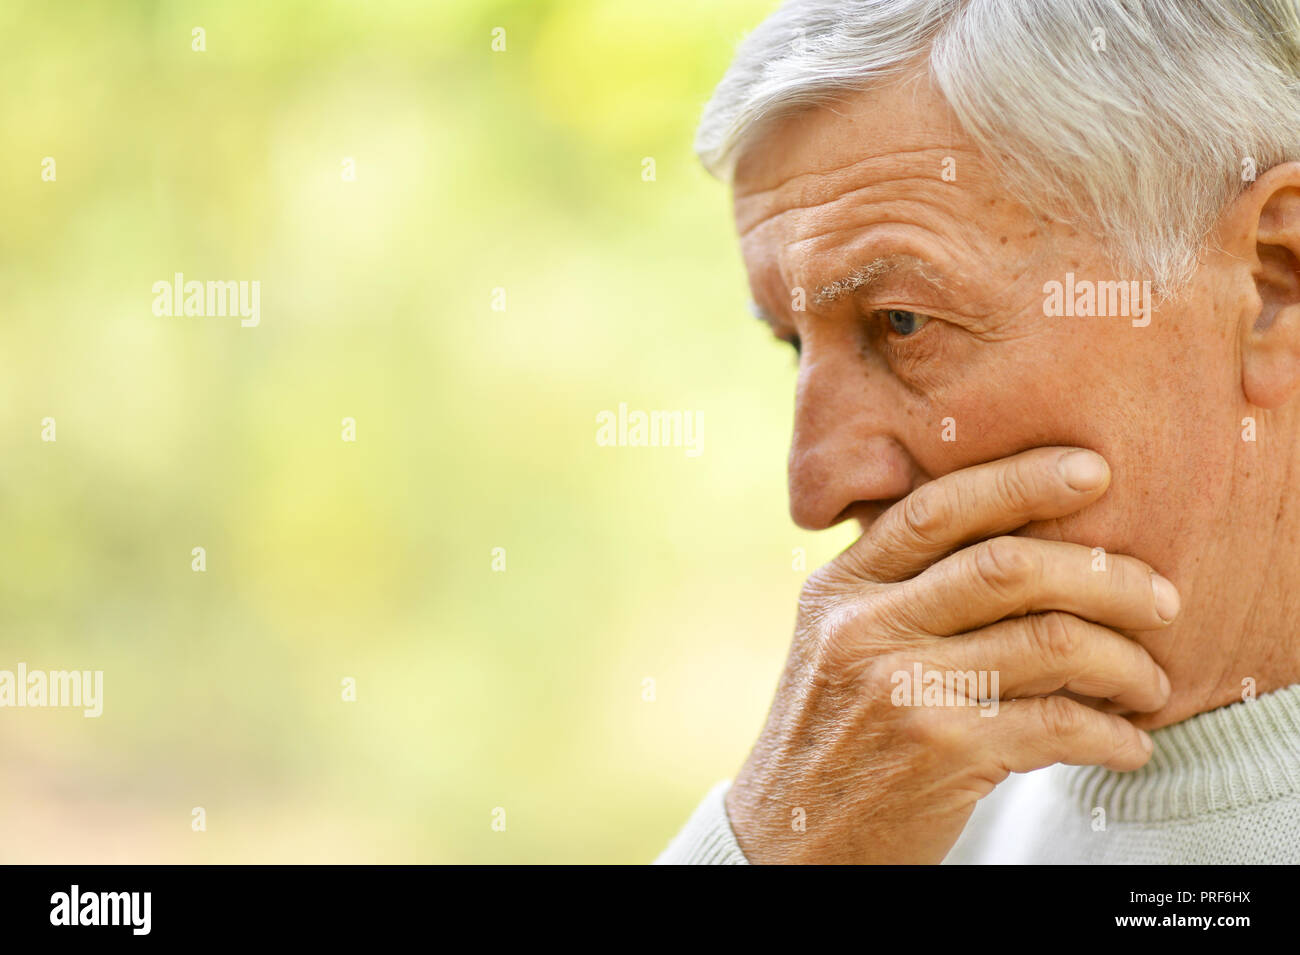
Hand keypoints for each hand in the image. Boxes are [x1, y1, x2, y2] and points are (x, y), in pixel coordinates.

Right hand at [726, 446, 1178, 863]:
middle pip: (1008, 567)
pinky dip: (1113, 733)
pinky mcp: (942, 753)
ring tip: (1150, 682)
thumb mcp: (835, 643)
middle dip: (1105, 575)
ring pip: (1050, 644)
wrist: (788, 841)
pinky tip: (1128, 743)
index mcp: (840, 588)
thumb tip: (1013, 539)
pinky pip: (1060, 724)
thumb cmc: (832, 734)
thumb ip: (895, 589)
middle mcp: (866, 628)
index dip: (1021, 481)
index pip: (938, 510)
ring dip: (1125, 663)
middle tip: (1161, 598)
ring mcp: (903, 689)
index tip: (1092, 471)